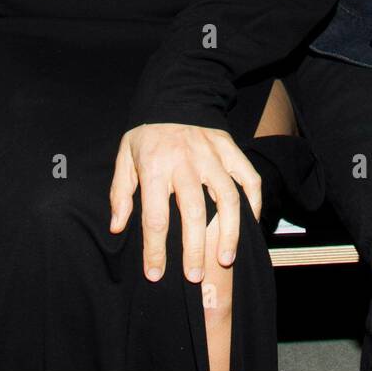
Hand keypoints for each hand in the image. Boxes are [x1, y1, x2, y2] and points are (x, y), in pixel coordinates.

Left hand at [109, 123, 262, 282]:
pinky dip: (253, 202)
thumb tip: (118, 227)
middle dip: (194, 248)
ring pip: (226, 197)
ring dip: (228, 231)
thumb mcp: (124, 158)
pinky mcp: (231, 150)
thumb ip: (121, 193)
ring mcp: (212, 156)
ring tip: (226, 258)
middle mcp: (185, 163)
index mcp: (155, 168)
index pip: (155, 218)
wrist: (176, 94)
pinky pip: (248, 178)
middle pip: (192, 212)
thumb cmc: (148, 133)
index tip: (156, 275)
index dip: (155, 250)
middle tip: (194, 276)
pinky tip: (251, 224)